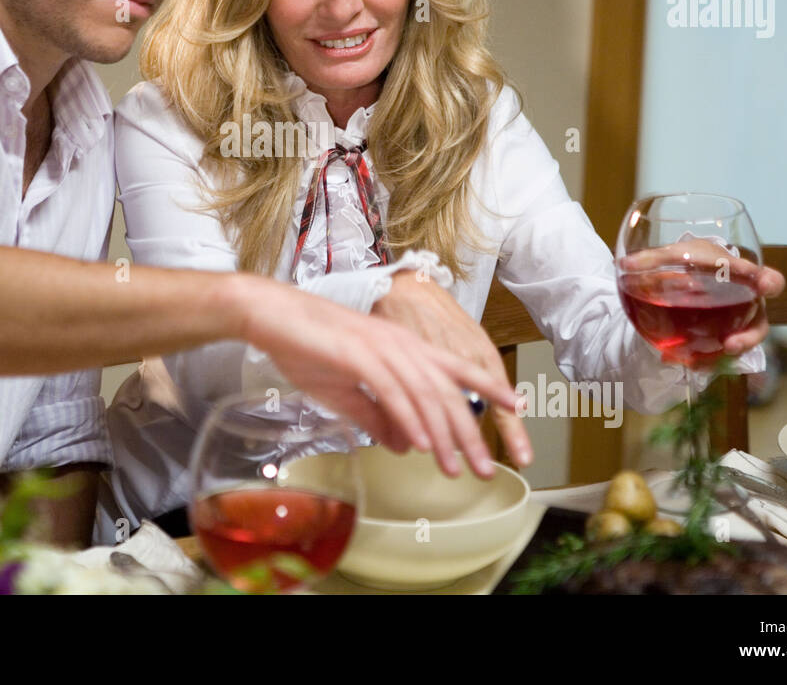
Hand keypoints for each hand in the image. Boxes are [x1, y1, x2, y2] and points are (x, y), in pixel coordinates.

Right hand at [238, 276, 519, 478]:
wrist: (272, 317)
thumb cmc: (305, 347)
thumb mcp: (346, 392)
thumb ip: (377, 418)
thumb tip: (406, 446)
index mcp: (403, 347)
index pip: (457, 367)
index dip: (489, 385)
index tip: (515, 406)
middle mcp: (401, 344)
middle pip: (448, 392)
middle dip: (470, 433)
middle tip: (484, 468)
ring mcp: (382, 347)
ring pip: (426, 395)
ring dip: (444, 435)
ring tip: (455, 469)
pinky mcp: (360, 355)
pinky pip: (395, 392)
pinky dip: (411, 420)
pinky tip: (422, 445)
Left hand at [617, 239, 785, 358]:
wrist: (678, 277)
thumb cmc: (683, 261)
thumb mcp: (667, 257)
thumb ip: (650, 259)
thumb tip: (623, 265)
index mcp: (734, 270)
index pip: (758, 275)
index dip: (765, 280)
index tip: (762, 284)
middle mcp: (744, 298)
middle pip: (760, 318)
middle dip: (750, 334)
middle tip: (730, 344)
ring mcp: (737, 319)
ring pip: (743, 340)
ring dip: (726, 354)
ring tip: (700, 363)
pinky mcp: (724, 335)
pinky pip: (723, 352)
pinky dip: (707, 360)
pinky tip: (688, 363)